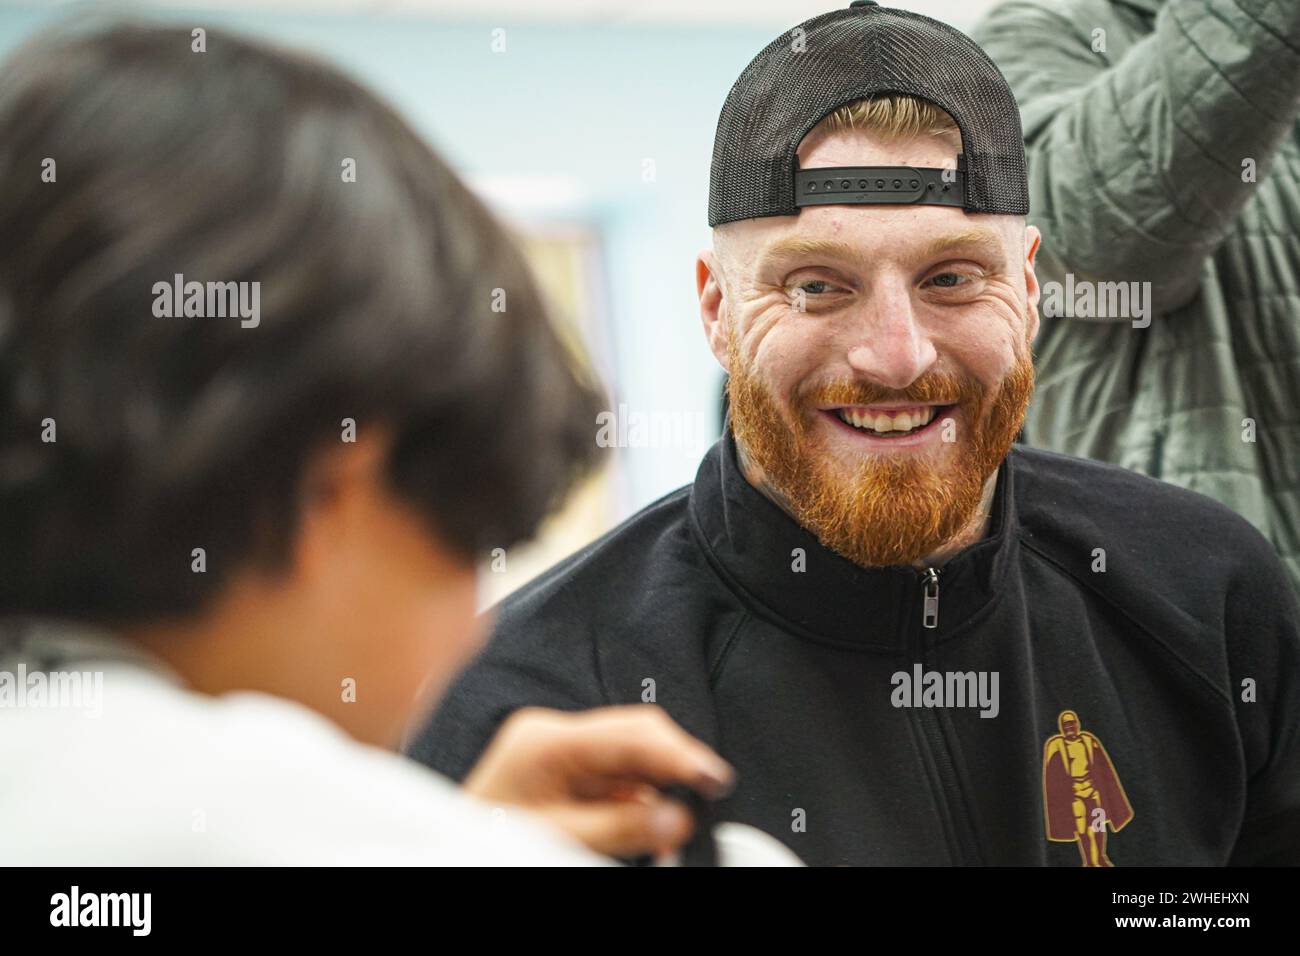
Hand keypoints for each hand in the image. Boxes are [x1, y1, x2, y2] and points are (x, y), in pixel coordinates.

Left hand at [462, 705, 734, 856]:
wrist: (448, 850)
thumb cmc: (481, 841)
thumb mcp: (554, 839)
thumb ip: (618, 828)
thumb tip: (675, 817)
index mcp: (544, 741)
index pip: (628, 733)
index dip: (678, 752)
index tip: (712, 775)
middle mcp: (553, 734)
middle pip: (635, 733)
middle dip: (675, 763)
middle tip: (708, 793)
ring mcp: (559, 750)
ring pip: (631, 755)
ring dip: (659, 783)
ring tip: (675, 823)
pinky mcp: (565, 770)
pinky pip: (618, 776)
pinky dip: (640, 799)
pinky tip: (649, 822)